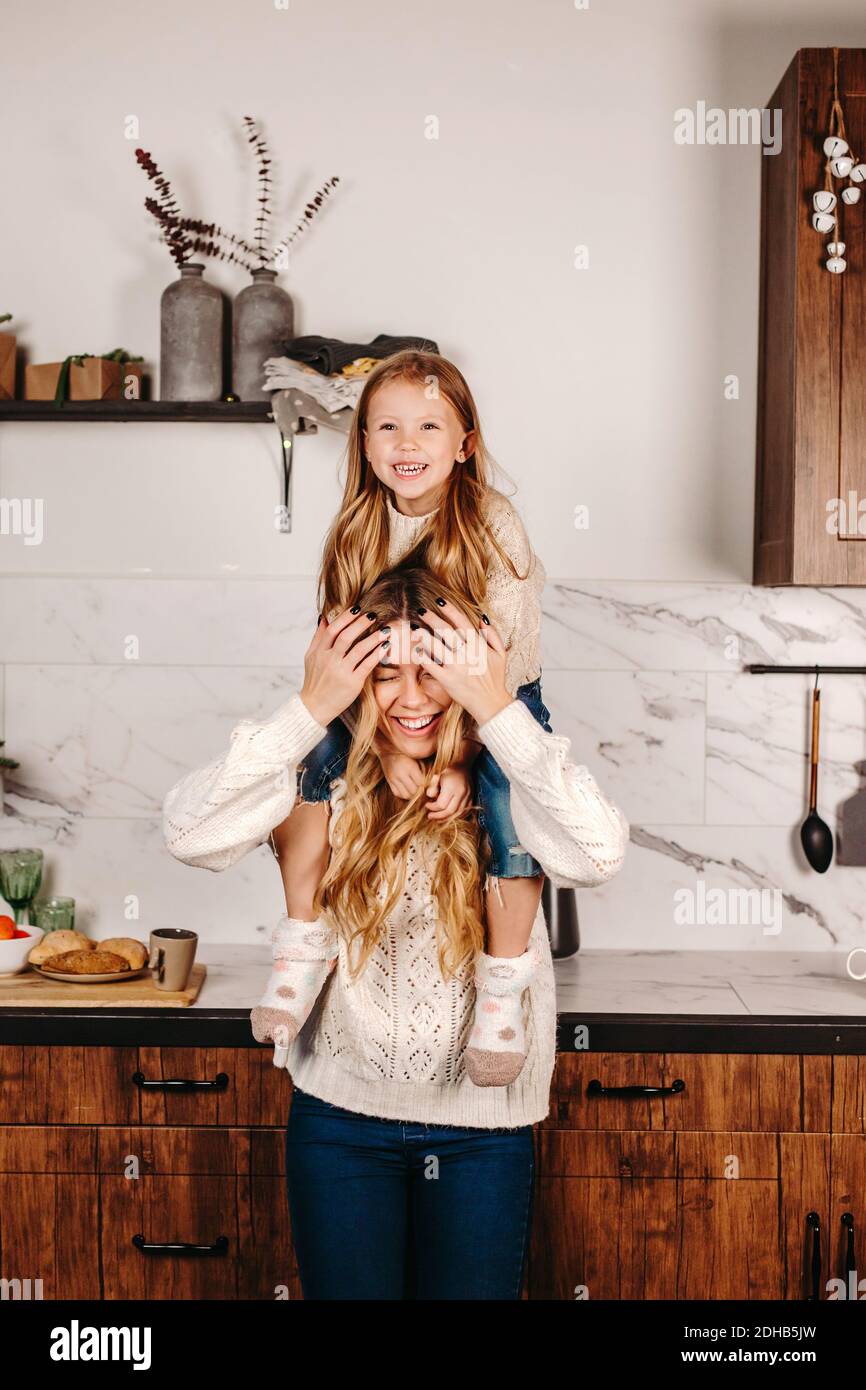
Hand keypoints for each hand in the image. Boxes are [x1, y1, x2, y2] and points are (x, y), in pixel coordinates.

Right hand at [300, 607, 388, 726]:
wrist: (315, 707)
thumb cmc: (315, 680)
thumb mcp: (311, 657)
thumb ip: (318, 637)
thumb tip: (325, 617)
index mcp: (319, 652)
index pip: (333, 629)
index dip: (346, 617)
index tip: (358, 608)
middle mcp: (329, 660)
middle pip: (346, 636)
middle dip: (361, 623)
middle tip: (373, 615)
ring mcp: (341, 672)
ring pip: (359, 650)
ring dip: (373, 638)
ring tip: (385, 630)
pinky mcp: (352, 683)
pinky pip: (367, 665)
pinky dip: (377, 654)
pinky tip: (385, 646)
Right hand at [376, 745, 426, 799]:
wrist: (389, 749)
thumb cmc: (408, 752)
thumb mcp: (417, 758)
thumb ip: (426, 769)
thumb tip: (435, 780)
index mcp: (410, 767)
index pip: (421, 783)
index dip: (426, 785)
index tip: (429, 783)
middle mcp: (401, 774)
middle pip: (414, 791)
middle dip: (420, 791)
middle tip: (424, 788)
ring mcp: (393, 779)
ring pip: (406, 795)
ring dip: (413, 794)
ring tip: (417, 790)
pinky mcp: (389, 781)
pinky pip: (398, 794)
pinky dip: (404, 794)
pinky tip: (408, 789)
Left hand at [410, 599, 512, 725]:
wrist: (491, 703)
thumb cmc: (496, 679)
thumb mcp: (501, 654)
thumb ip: (492, 635)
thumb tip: (481, 619)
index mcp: (479, 645)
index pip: (462, 622)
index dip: (450, 610)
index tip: (440, 601)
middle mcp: (466, 653)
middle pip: (445, 630)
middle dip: (432, 618)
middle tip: (421, 611)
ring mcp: (456, 666)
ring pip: (435, 645)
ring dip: (423, 635)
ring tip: (415, 628)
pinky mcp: (447, 679)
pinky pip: (430, 665)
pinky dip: (422, 656)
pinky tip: (416, 649)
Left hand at [425, 765, 473, 821]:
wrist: (463, 767)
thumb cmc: (448, 771)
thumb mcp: (437, 776)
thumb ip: (432, 787)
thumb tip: (430, 797)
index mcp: (452, 787)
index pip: (441, 804)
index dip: (433, 807)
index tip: (427, 805)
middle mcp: (461, 793)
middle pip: (450, 811)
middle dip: (439, 815)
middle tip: (430, 816)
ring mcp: (468, 796)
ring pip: (458, 814)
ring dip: (447, 818)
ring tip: (438, 818)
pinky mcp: (472, 799)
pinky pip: (465, 812)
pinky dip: (456, 816)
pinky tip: (449, 816)